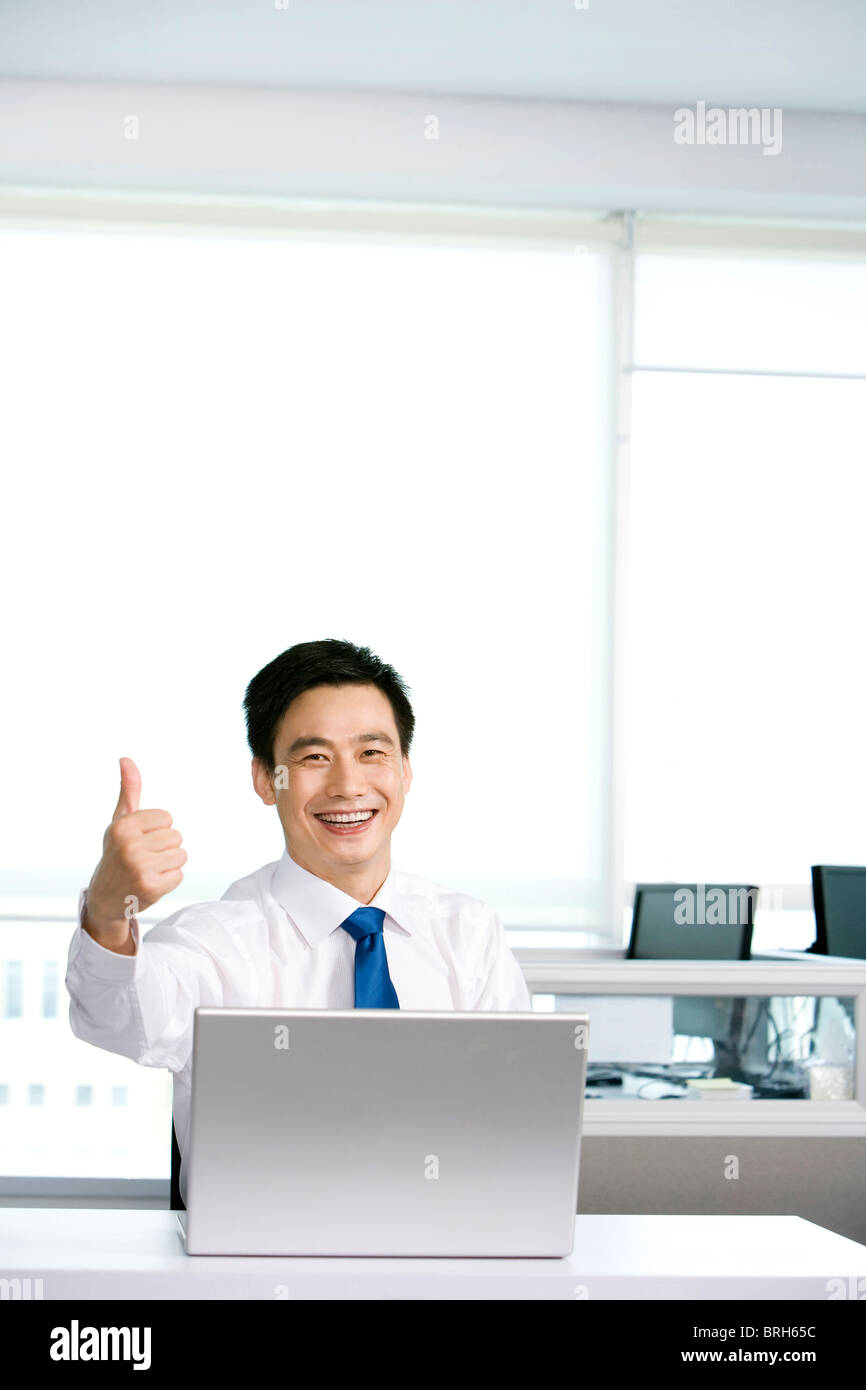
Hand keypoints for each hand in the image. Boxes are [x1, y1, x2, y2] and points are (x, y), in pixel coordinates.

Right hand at [84, 758, 186, 941]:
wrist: (106, 898)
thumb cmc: (117, 853)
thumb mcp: (120, 821)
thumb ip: (129, 790)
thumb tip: (126, 758)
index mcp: (122, 826)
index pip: (167, 818)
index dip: (157, 830)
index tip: (140, 841)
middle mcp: (129, 845)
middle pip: (176, 836)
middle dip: (164, 847)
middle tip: (143, 858)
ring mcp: (140, 866)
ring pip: (181, 855)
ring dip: (168, 864)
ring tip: (148, 870)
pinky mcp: (151, 886)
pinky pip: (180, 874)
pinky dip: (169, 881)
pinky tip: (151, 883)